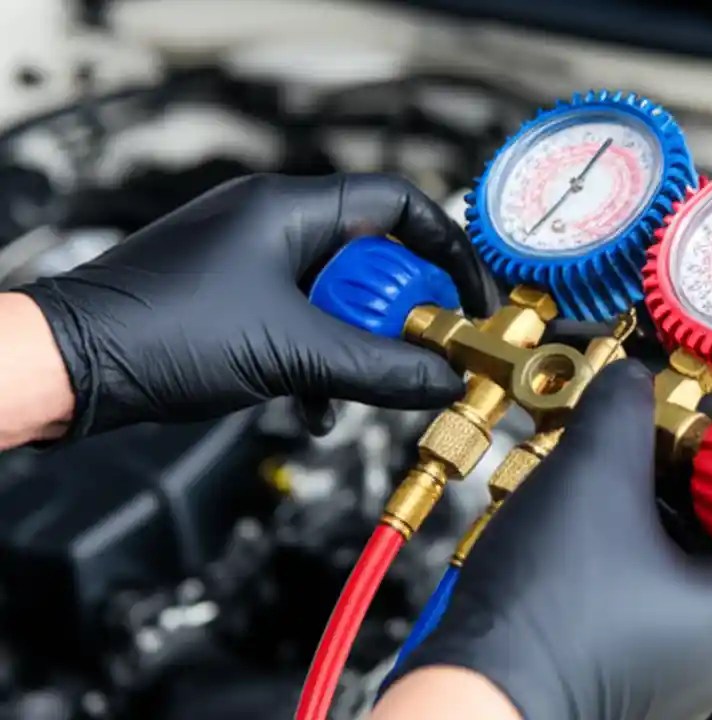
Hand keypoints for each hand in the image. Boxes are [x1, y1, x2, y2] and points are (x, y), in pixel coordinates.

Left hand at [16, 173, 497, 437]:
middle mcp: (272, 225)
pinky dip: (319, 363)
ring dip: (356, 349)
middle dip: (395, 316)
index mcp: (290, 210)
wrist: (70, 368)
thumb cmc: (158, 332)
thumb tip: (442, 379)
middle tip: (410, 356)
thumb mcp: (293, 353)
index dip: (443, 250)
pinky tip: (315, 404)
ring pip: (338, 301)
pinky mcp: (234, 302)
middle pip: (371, 261)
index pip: (397, 205)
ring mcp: (251, 263)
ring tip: (352, 389)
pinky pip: (303, 324)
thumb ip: (381, 368)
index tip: (466, 300)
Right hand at [383, 361, 711, 719]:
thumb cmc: (540, 612)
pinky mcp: (622, 671)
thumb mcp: (591, 474)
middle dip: (667, 473)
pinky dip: (608, 550)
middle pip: (710, 527)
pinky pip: (631, 592)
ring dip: (631, 508)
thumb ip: (623, 407)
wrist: (472, 692)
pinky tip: (569, 524)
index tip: (695, 418)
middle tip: (634, 436)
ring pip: (665, 559)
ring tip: (591, 474)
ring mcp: (667, 665)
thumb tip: (632, 378)